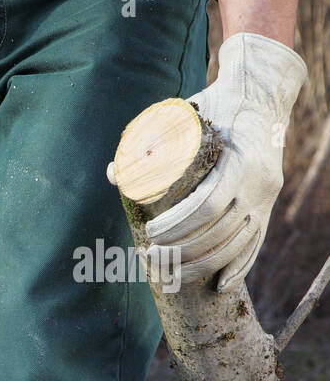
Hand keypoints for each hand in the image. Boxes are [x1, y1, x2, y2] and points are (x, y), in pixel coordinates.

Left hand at [134, 33, 305, 290]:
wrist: (261, 95)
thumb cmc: (212, 105)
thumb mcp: (182, 115)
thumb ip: (147, 140)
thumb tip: (113, 174)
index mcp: (239, 161)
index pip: (207, 205)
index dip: (178, 226)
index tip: (150, 233)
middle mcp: (259, 183)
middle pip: (220, 231)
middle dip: (183, 251)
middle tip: (150, 256)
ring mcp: (266, 197)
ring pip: (237, 244)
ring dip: (201, 265)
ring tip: (168, 272)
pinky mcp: (268, 206)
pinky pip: (257, 244)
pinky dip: (239, 268)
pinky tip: (218, 285)